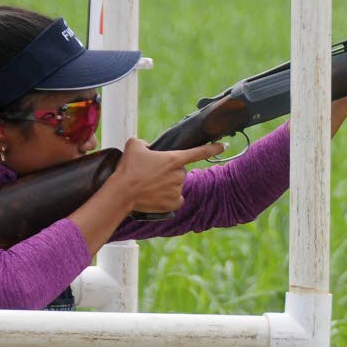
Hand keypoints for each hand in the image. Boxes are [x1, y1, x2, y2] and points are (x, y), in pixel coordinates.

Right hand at [109, 138, 225, 213]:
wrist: (122, 192)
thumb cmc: (128, 168)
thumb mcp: (134, 145)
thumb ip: (145, 142)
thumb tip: (149, 147)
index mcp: (174, 158)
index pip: (199, 152)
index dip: (213, 148)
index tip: (224, 146)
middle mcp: (180, 174)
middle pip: (181, 170)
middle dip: (170, 171)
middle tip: (152, 173)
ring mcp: (178, 189)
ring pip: (177, 185)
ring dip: (168, 184)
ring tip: (150, 185)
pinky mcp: (174, 203)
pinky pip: (177, 199)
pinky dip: (169, 198)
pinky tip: (158, 196)